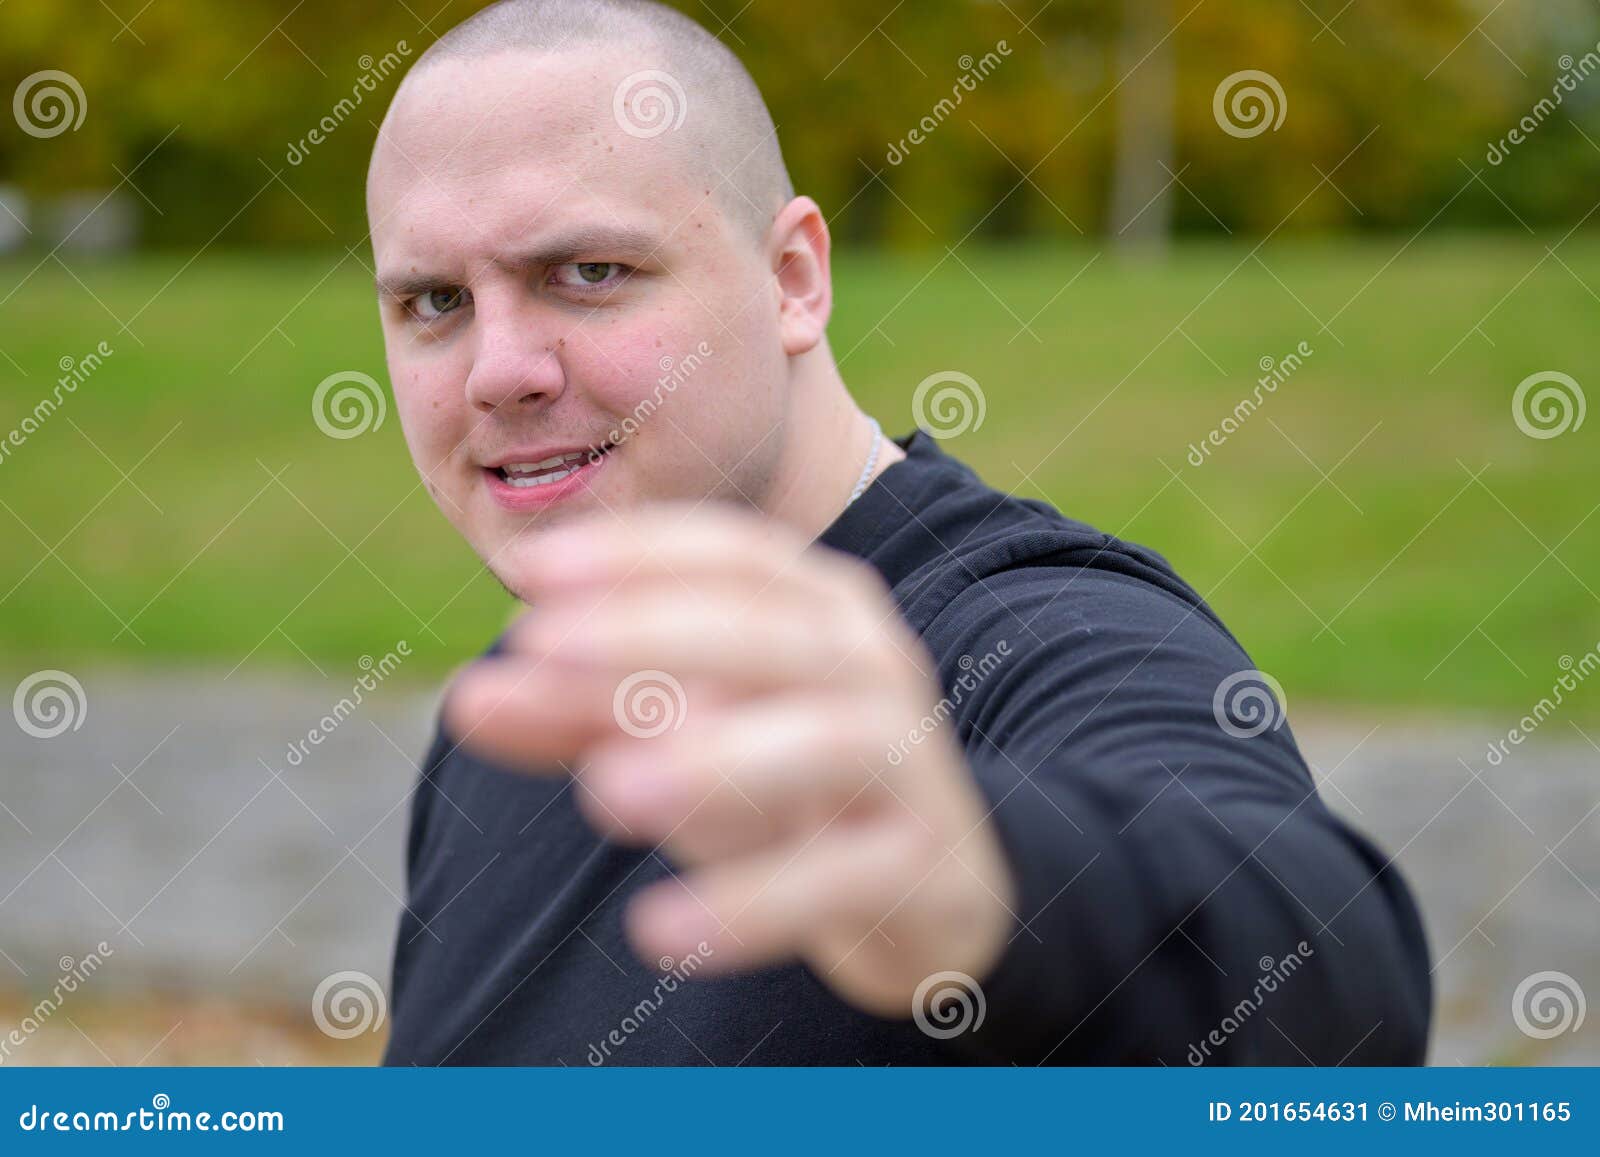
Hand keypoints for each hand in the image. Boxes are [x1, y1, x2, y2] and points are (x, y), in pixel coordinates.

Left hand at [444, 504, 1016, 1016]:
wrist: (937, 890)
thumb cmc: (790, 788)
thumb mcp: (684, 740)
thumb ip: (584, 712)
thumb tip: (470, 699)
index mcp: (821, 610)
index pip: (733, 553)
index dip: (636, 552)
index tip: (530, 572)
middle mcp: (874, 666)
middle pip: (772, 630)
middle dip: (657, 631)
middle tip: (547, 645)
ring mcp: (909, 764)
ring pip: (827, 742)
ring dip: (718, 757)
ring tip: (605, 790)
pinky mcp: (927, 868)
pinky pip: (843, 879)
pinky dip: (755, 902)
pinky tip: (661, 932)